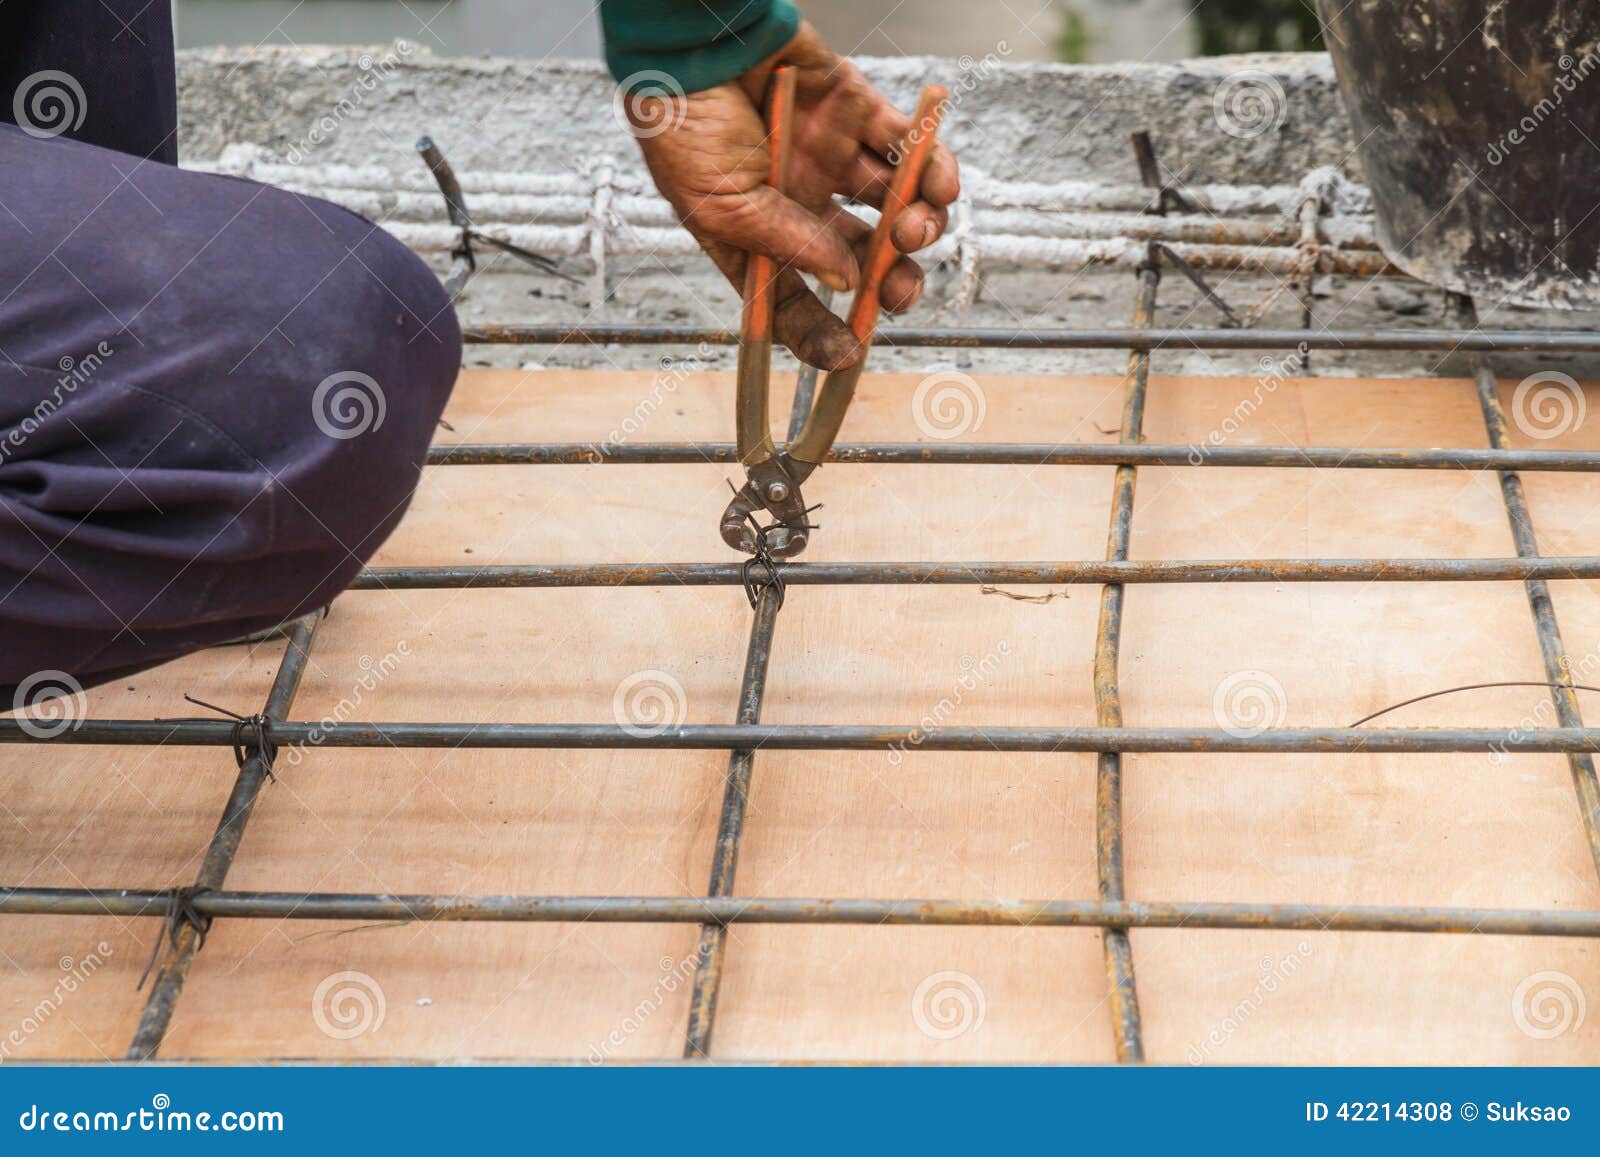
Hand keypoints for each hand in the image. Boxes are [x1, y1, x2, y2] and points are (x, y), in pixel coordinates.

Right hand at [625, 22, 959, 369]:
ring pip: (892, 207)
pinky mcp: (855, 111)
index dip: (821, 332)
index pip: (793, 300)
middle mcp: (797, 202)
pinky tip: (938, 184)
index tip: (850, 352)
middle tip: (899, 286)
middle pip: (859, 259)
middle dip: (888, 280)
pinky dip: (932, 167)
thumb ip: (787, 243)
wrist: (694, 39)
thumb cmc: (682, 122)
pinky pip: (907, 147)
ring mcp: (829, 157)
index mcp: (754, 237)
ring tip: (913, 225)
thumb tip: (845, 279)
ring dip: (916, 226)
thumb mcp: (721, 205)